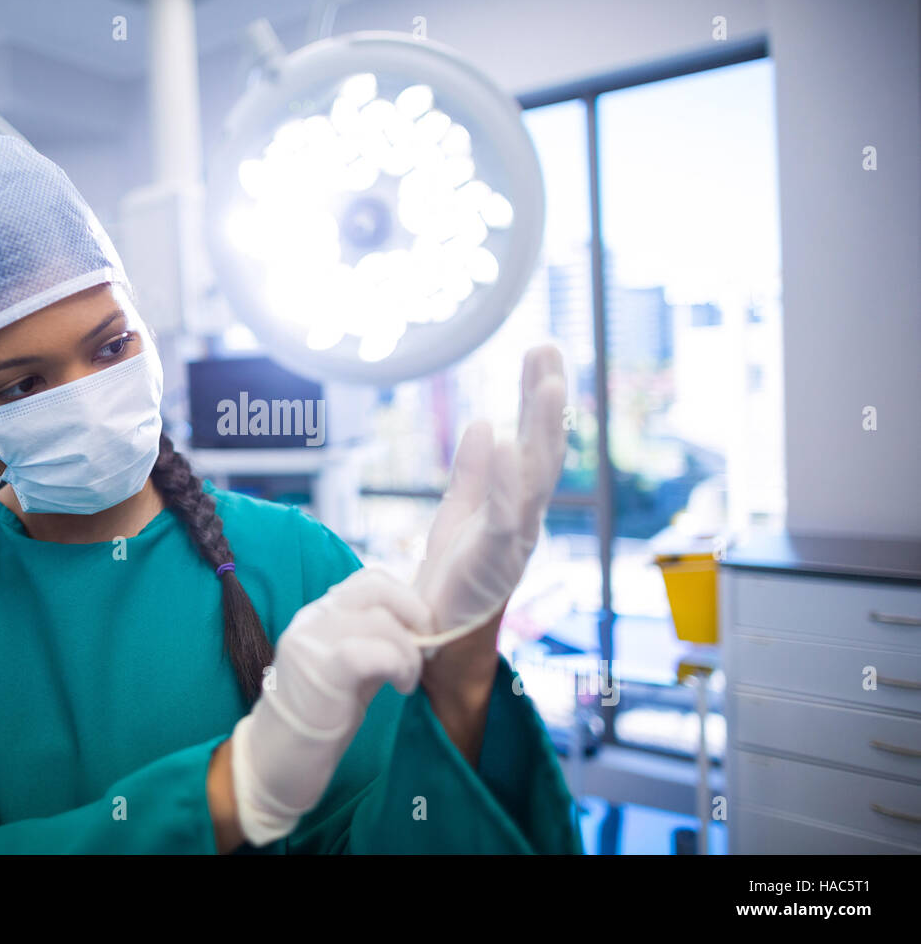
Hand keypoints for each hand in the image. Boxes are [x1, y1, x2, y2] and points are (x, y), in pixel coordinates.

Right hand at [228, 567, 428, 845]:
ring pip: (381, 621)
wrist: (274, 762)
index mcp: (318, 615)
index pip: (369, 579)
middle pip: (376, 587)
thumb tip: (419, 628)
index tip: (420, 631)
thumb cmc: (317, 719)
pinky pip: (372, 651)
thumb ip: (373, 642)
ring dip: (409, 652)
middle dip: (414, 613)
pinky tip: (400, 687)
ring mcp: (311, 641)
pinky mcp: (319, 670)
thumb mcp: (348, 669)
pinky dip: (399, 665)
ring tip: (407, 680)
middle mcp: (311, 619)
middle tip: (425, 647)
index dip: (405, 598)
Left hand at [412, 344, 567, 654]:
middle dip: (546, 399)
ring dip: (542, 427)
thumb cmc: (452, 576)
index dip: (537, 396)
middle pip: (543, 448)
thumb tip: (486, 423)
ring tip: (547, 381)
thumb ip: (474, 471)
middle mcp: (524, 514)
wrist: (435, 633)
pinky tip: (504, 438)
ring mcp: (514, 536)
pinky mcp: (492, 557)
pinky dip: (504, 475)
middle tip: (548, 350)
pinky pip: (503, 510)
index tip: (541, 352)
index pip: (532, 438)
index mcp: (516, 500)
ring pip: (536, 474)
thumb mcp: (459, 511)